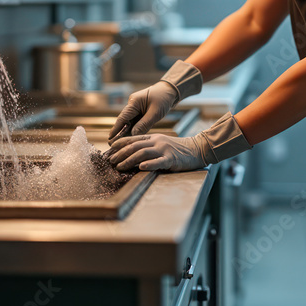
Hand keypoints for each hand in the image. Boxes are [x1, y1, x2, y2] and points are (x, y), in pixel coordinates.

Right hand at [107, 81, 178, 141]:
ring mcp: (136, 108)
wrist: (171, 90)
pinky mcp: (141, 112)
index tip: (110, 139)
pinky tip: (130, 139)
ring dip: (125, 133)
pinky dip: (133, 130)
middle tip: (112, 145)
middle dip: (119, 133)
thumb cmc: (164, 98)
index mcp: (134, 102)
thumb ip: (144, 124)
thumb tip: (133, 134)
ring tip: (120, 145)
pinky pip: (135, 122)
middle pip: (123, 121)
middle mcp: (132, 105)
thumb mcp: (155, 112)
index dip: (115, 129)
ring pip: (129, 123)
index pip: (122, 118)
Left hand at [107, 112, 252, 172]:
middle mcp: (157, 142)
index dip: (120, 144)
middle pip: (135, 146)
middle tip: (111, 161)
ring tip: (120, 166)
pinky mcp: (172, 159)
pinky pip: (159, 162)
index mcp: (153, 138)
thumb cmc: (178, 149)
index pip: (133, 139)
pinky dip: (149, 164)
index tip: (109, 150)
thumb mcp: (161, 144)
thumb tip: (132, 155)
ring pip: (143, 153)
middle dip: (121, 154)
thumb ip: (148, 147)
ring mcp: (164, 150)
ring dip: (129, 160)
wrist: (197, 149)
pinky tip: (140, 168)